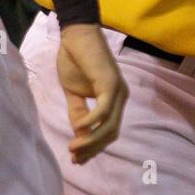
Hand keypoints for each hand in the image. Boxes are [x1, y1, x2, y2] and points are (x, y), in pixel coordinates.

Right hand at [55, 24, 127, 163]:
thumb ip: (78, 112)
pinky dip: (91, 121)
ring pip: (109, 125)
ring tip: (73, 148)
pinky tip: (77, 127)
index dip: (94, 148)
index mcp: (114, 101)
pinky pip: (103, 109)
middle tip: (74, 158)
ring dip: (91, 140)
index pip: (109, 132)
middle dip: (92, 149)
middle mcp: (121, 98)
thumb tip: (80, 133)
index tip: (77, 159)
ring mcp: (118, 90)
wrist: (75, 35)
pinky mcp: (110, 83)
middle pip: (111, 133)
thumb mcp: (74, 93)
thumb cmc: (75, 61)